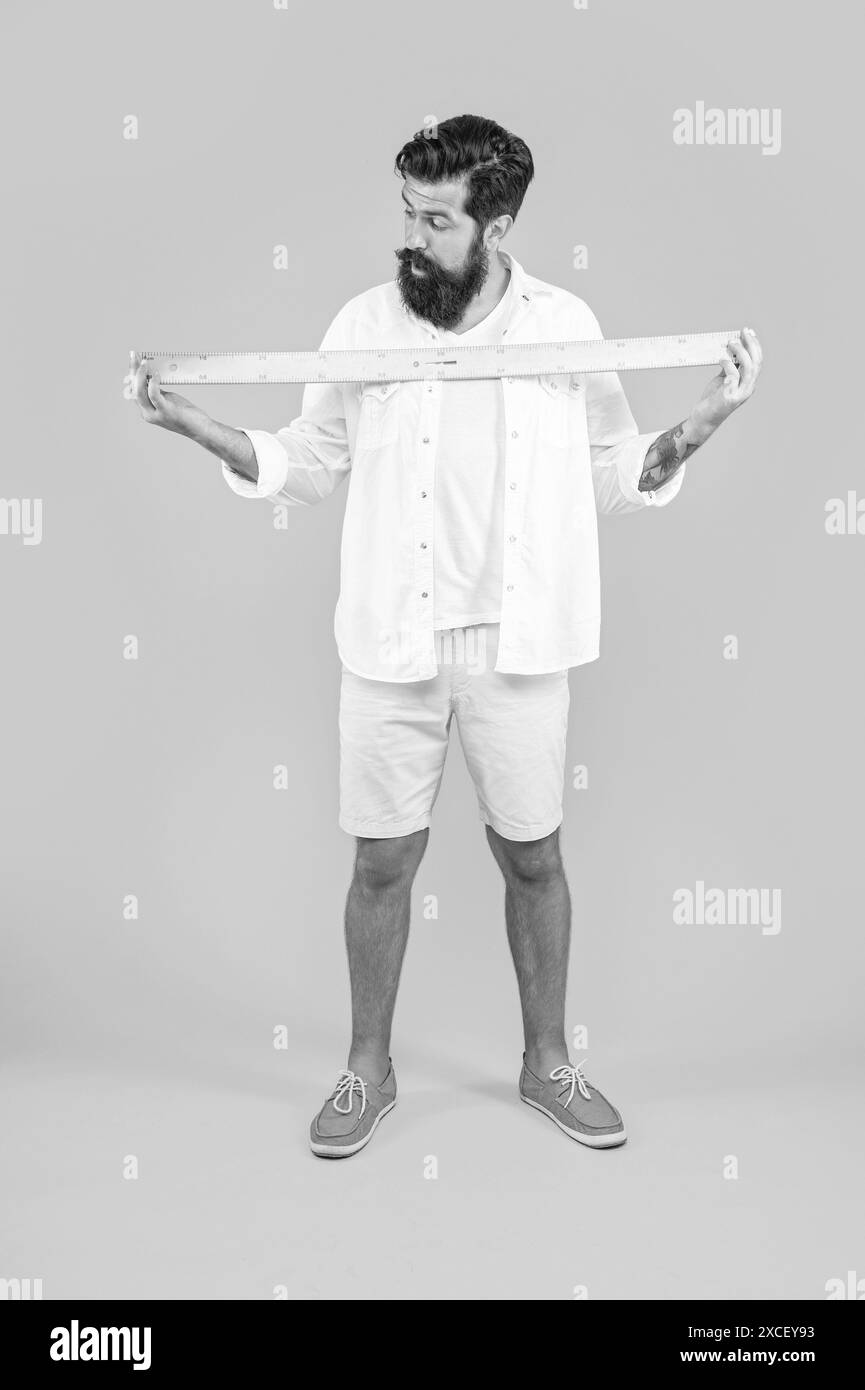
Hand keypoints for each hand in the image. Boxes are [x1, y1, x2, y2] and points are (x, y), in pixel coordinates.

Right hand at [126, 351, 209, 435]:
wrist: (200, 429)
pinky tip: (155, 374)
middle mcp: (147, 413)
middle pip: (134, 389)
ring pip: (140, 392)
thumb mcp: (167, 400)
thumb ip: (157, 391)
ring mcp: (155, 414)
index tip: (134, 359)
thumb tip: (150, 375)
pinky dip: (153, 383)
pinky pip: (154, 395)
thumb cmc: (185, 413)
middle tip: (134, 355)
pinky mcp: (166, 412)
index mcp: (146, 410)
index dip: (132, 373)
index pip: (133, 390)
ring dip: (140, 375)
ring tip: (144, 361)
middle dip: (133, 370)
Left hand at [688, 326, 762, 441]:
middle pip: (756, 362)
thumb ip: (730, 368)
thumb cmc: (713, 399)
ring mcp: (740, 393)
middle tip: (743, 331)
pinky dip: (728, 365)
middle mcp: (748, 388)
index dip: (755, 345)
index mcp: (748, 383)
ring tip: (731, 342)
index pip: (757, 361)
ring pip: (749, 368)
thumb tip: (731, 351)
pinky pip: (733, 376)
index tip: (748, 332)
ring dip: (741, 352)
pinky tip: (721, 360)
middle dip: (751, 344)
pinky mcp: (729, 397)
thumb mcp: (723, 380)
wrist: (703, 418)